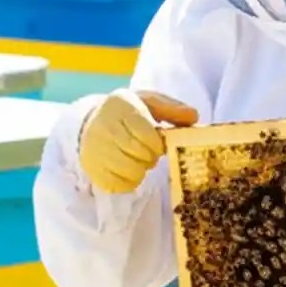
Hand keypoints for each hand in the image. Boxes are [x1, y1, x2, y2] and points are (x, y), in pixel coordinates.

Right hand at [79, 89, 198, 193]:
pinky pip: (118, 184)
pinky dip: (129, 181)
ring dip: (141, 169)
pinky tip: (128, 169)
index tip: (157, 142)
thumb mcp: (149, 102)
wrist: (91, 122)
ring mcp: (95, 150)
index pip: (147, 134)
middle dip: (151, 155)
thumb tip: (194, 117)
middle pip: (140, 154)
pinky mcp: (93, 169)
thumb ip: (172, 108)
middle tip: (148, 152)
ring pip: (130, 171)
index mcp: (121, 107)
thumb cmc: (128, 112)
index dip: (157, 143)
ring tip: (138, 159)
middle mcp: (104, 127)